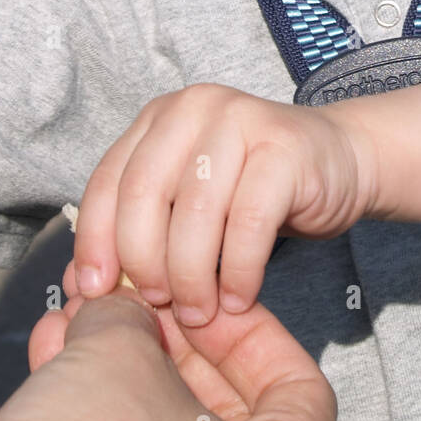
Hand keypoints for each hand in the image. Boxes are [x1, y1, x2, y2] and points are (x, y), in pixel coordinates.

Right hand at [0, 277, 335, 420]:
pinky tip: (54, 354)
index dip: (246, 329)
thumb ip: (136, 317)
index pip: (295, 385)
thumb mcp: (121, 355)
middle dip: (160, 335)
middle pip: (217, 398)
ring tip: (77, 315)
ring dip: (114, 357)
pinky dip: (92, 399)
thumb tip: (123, 305)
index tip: (204, 300)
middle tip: (130, 297)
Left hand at [73, 83, 378, 325]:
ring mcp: (242, 120)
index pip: (108, 181)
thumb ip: (143, 230)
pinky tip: (241, 298)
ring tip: (201, 313)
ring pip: (195, 214)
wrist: (338, 161)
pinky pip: (249, 224)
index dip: (95, 242)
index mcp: (160, 117)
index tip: (94, 295)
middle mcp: (195, 107)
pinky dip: (240, 272)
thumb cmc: (253, 190)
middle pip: (144, 196)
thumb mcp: (188, 200)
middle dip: (144, 263)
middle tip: (160, 307)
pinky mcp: (285, 149)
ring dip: (193, 278)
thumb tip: (82, 286)